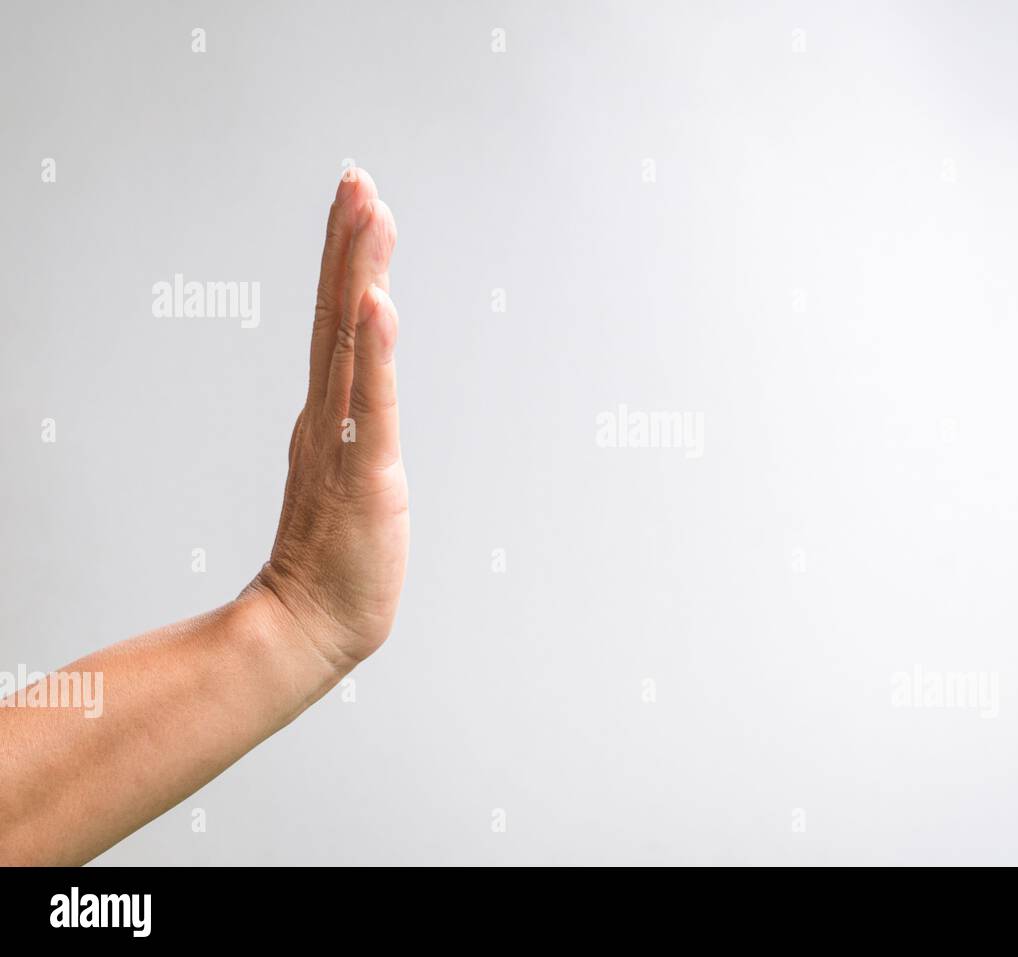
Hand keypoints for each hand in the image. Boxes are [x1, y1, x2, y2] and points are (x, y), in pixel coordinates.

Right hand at [250, 168, 407, 672]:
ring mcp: (342, 440)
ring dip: (359, 274)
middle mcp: (327, 413)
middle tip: (356, 178)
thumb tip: (365, 397)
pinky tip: (378, 302)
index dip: (345, 258)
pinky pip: (370, 404)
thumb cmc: (336, 554)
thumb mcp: (348, 469)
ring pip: (352, 343)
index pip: (338, 319)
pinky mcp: (365, 474)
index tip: (355, 199)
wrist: (309, 624)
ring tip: (368, 211)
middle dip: (349, 242)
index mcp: (327, 410)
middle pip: (337, 312)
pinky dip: (375, 352)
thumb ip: (351, 426)